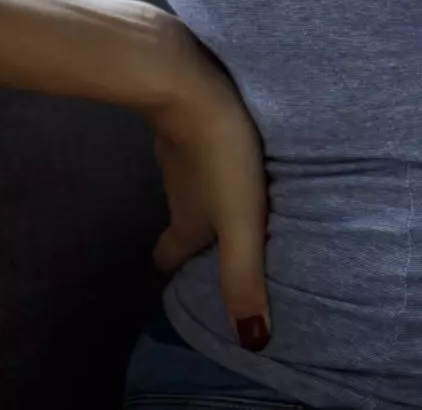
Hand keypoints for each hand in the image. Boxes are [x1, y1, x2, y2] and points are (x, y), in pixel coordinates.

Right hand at [137, 13, 272, 350]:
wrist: (188, 82)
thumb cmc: (220, 156)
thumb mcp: (242, 221)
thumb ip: (244, 276)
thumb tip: (252, 340)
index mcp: (186, 219)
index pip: (169, 254)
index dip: (177, 265)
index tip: (187, 272)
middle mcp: (175, 187)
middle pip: (181, 215)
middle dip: (198, 227)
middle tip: (225, 230)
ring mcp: (177, 148)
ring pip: (189, 177)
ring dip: (209, 186)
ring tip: (240, 186)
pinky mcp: (187, 113)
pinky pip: (197, 139)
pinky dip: (213, 148)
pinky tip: (236, 138)